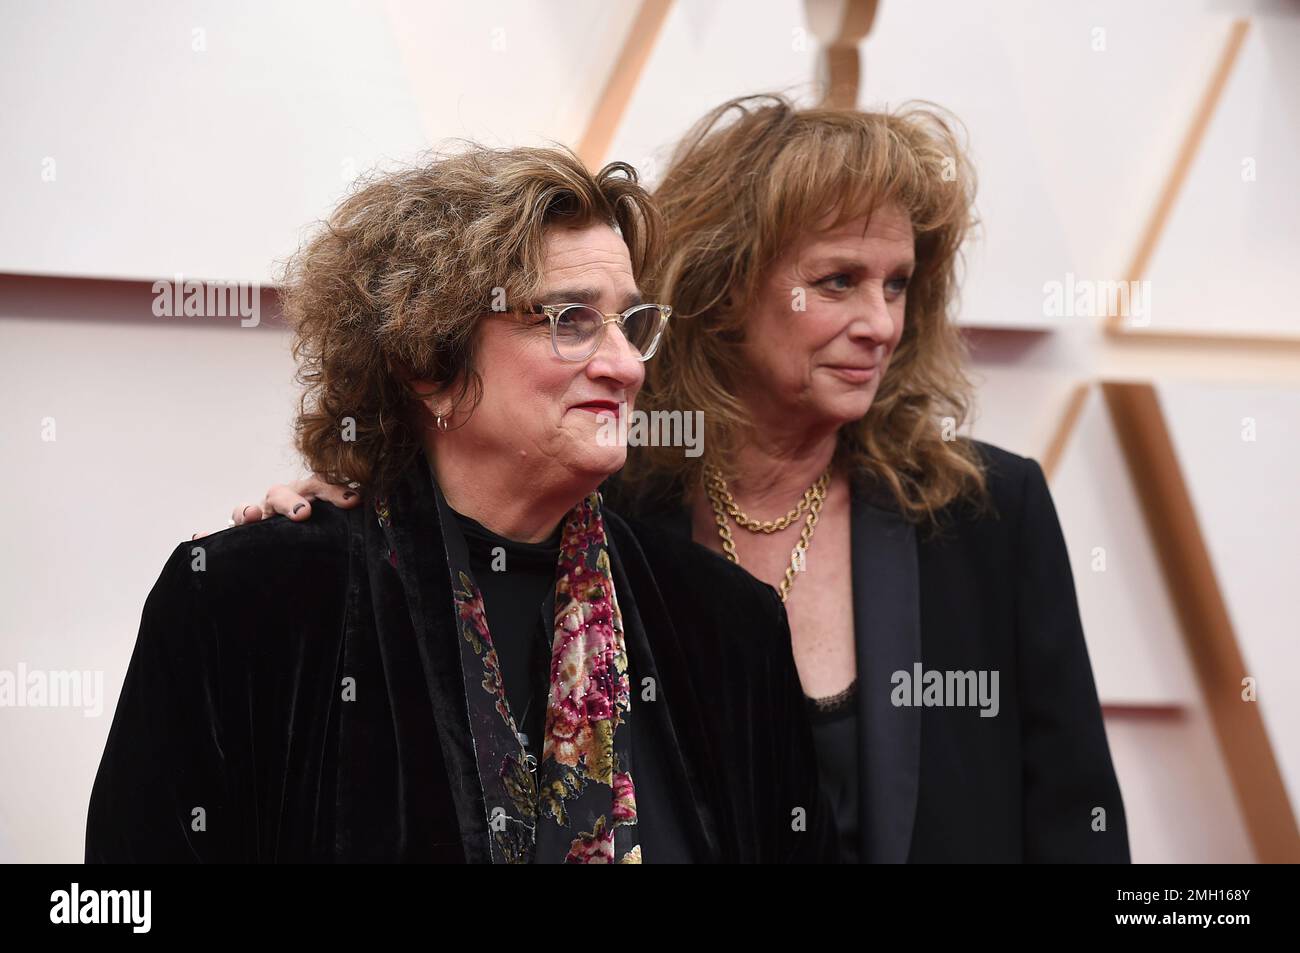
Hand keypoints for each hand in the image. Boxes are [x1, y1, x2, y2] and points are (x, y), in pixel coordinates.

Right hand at [192, 475, 361, 538]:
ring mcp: (257, 517)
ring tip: (251, 516)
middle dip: (292, 501)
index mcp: (306, 495)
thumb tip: (363, 499)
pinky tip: (200, 540)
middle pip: (281, 494)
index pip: (319, 486)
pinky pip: (220, 536)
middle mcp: (279, 502)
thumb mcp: (335, 522)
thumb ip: (347, 507)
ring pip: (246, 509)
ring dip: (247, 511)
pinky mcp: (239, 534)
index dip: (334, 491)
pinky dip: (209, 538)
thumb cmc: (320, 531)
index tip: (352, 500)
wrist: (296, 546)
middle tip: (304, 513)